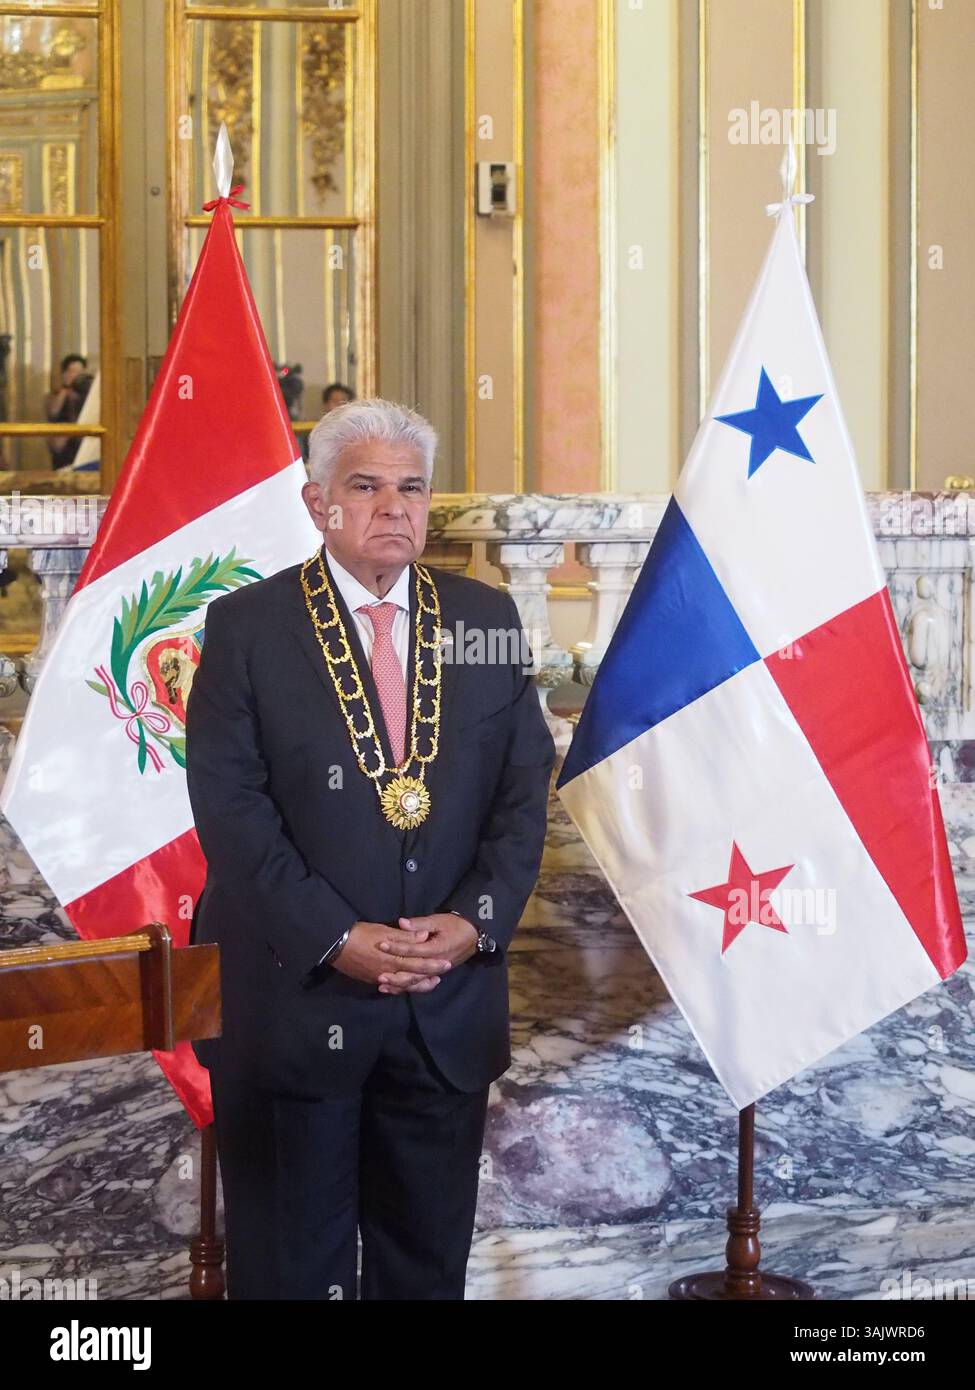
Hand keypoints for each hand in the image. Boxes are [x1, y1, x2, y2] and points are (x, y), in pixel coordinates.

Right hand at [331, 919, 451, 993]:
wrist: (336, 946)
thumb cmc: (361, 934)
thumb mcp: (384, 931)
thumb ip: (405, 936)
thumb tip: (425, 936)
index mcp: (394, 959)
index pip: (418, 964)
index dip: (433, 964)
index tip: (446, 963)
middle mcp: (389, 972)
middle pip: (413, 977)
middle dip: (428, 976)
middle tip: (442, 976)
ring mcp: (380, 978)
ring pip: (403, 984)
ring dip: (417, 984)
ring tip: (429, 983)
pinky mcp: (372, 979)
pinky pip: (391, 986)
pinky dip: (401, 987)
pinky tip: (406, 985)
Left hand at [376, 913, 478, 994]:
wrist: (474, 936)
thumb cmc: (455, 925)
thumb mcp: (438, 921)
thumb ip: (419, 924)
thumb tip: (402, 923)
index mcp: (436, 949)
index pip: (412, 951)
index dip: (396, 948)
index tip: (381, 945)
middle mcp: (435, 964)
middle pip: (413, 973)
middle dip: (395, 975)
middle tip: (378, 976)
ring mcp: (435, 972)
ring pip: (416, 982)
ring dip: (399, 985)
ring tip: (382, 986)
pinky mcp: (434, 974)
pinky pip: (420, 984)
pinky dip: (407, 987)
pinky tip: (394, 989)